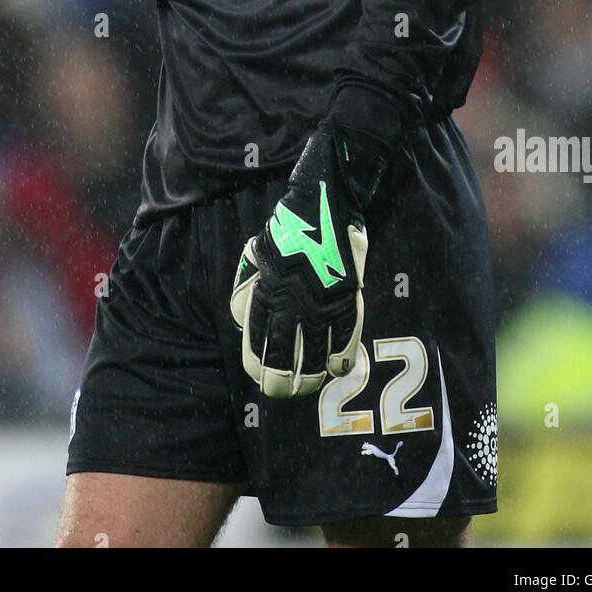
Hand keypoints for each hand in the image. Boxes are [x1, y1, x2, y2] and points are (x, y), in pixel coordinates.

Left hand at [230, 119, 390, 398]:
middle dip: (282, 382)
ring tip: (310, 387)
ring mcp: (322, 301)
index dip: (258, 367)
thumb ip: (250, 286)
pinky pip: (345, 336)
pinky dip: (340, 357)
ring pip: (315, 354)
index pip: (258, 342)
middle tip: (283, 394)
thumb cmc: (286, 225)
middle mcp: (292, 302)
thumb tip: (244, 317)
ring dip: (311, 376)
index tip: (261, 380)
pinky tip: (337, 368)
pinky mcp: (347, 295)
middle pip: (285, 357)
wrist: (322, 197)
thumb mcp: (256, 253)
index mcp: (267, 291)